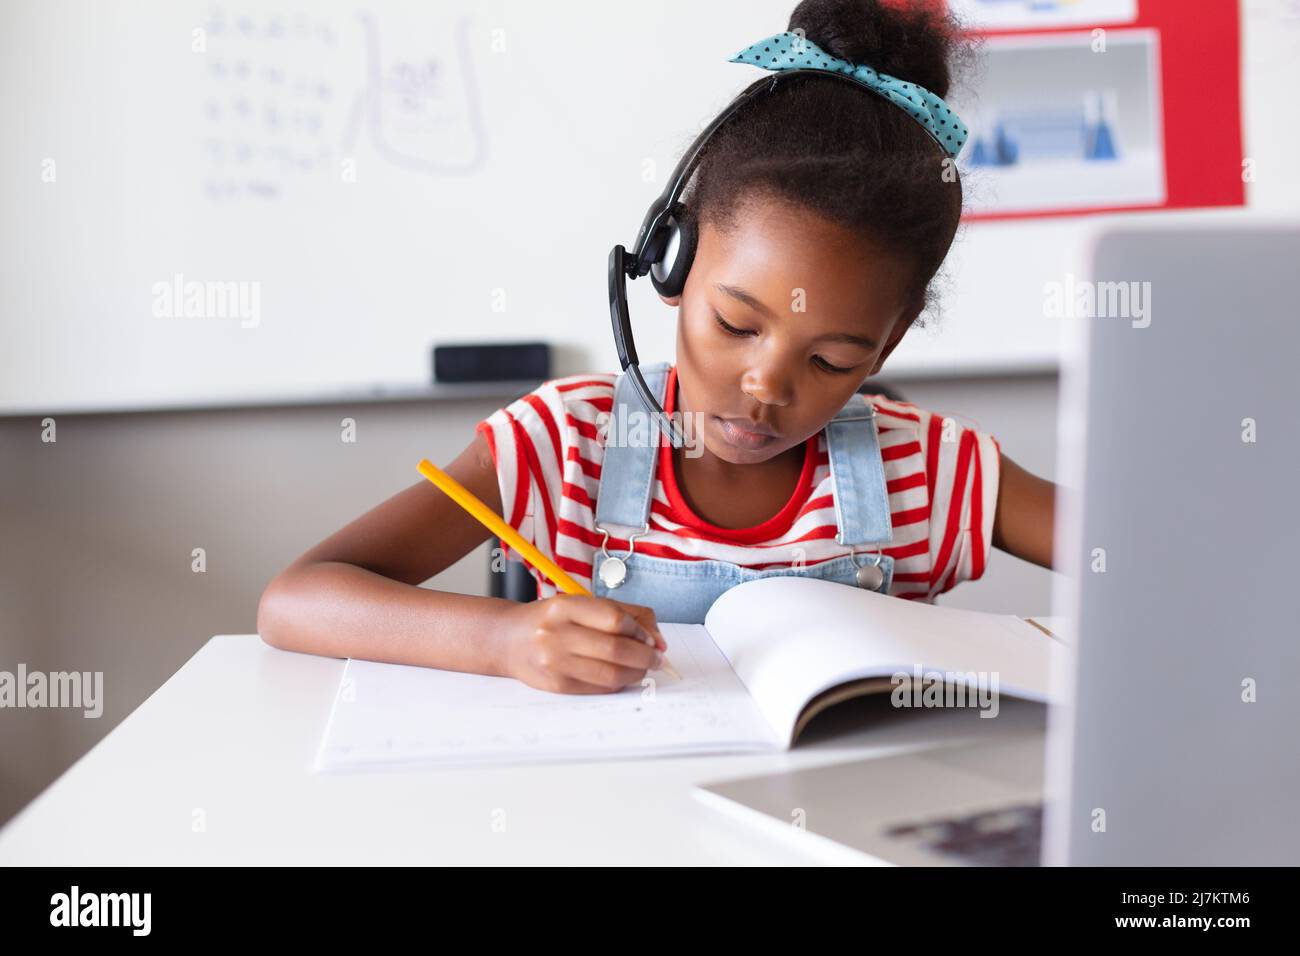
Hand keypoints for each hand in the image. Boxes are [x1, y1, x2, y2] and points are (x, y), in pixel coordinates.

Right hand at [501, 594, 667, 693]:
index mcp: (565, 607)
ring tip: (643, 668)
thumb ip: (624, 614)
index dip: (641, 631)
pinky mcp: (557, 685)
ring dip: (636, 673)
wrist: (510, 640)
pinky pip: (599, 688)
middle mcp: (556, 634)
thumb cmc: (552, 620)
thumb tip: (659, 640)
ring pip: (611, 674)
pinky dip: (619, 683)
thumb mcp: (583, 604)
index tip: (652, 639)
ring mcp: (555, 663)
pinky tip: (622, 675)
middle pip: (616, 650)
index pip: (614, 620)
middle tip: (657, 658)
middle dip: (646, 657)